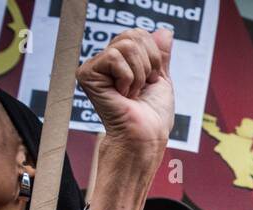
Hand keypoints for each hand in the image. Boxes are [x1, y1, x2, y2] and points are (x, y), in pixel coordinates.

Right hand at [76, 28, 174, 149]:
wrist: (146, 136)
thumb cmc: (153, 116)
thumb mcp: (161, 79)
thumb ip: (160, 54)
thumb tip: (165, 31)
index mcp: (122, 61)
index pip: (139, 34)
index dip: (154, 57)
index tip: (151, 81)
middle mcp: (105, 61)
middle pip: (133, 36)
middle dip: (148, 64)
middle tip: (142, 89)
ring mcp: (94, 67)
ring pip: (126, 45)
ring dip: (139, 75)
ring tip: (132, 94)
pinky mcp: (87, 74)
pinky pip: (114, 57)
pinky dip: (127, 79)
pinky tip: (122, 95)